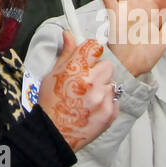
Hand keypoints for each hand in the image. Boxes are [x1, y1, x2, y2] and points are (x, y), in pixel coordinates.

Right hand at [38, 30, 117, 150]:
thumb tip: (69, 33)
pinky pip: (115, 100)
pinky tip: (93, 108)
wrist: (53, 133)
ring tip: (89, 97)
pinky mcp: (110, 113)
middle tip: (87, 81)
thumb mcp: (53, 74)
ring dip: (103, 87)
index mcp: (76, 69)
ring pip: (112, 83)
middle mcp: (92, 82)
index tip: (87, 58)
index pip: (95, 47)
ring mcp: (103, 99)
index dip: (90, 52)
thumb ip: (66, 53)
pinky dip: (107, 103)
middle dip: (99, 70)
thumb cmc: (51, 102)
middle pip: (107, 65)